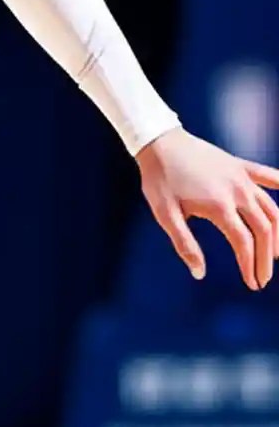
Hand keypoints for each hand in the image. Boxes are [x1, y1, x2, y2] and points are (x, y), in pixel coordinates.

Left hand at [137, 128, 278, 289]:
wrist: (160, 143)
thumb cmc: (159, 181)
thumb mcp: (165, 215)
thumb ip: (185, 244)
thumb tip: (199, 273)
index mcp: (219, 206)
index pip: (244, 242)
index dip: (250, 265)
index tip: (252, 283)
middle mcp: (238, 192)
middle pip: (263, 229)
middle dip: (266, 257)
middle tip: (263, 278)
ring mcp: (243, 177)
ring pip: (272, 209)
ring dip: (278, 233)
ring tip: (277, 255)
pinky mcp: (241, 165)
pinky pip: (270, 176)